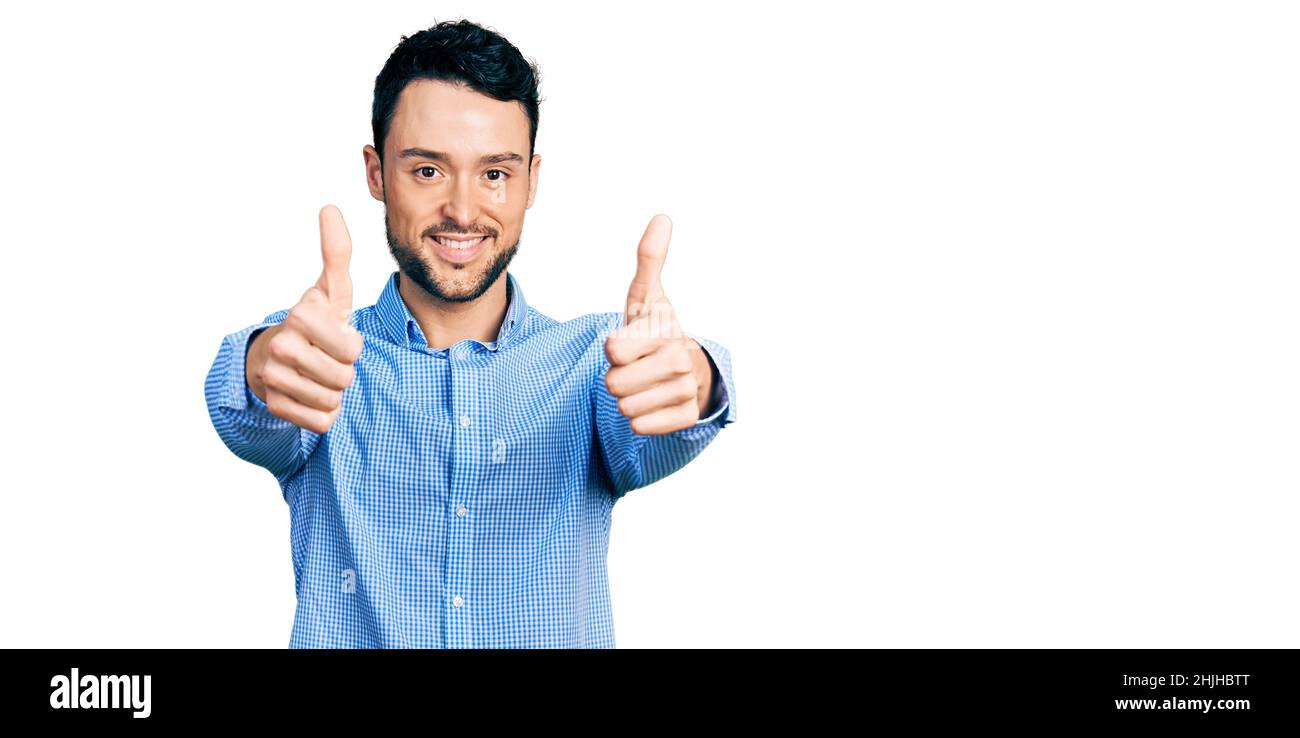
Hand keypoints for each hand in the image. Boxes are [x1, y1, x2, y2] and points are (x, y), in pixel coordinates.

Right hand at [246, 205, 364, 433]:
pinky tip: (309, 393)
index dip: (352, 346)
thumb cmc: (314, 322)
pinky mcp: (274, 407)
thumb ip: (336, 252)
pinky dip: (323, 413)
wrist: (276, 356)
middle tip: (326, 356)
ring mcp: (274, 378)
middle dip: (343, 369)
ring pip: (334, 401)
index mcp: (300, 315)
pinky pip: (322, 422)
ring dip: (334, 391)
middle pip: (344, 377)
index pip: (352, 349)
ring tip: (317, 372)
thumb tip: (330, 207)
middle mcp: (282, 346)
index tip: (334, 333)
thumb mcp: (330, 288)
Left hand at [604, 215, 717, 434]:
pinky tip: (655, 401)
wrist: (688, 368)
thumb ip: (649, 260)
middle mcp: (679, 362)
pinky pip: (640, 427)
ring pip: (624, 409)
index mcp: (665, 332)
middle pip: (613, 384)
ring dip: (629, 399)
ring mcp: (685, 392)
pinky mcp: (685, 419)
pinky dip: (642, 419)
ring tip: (646, 383)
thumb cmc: (657, 332)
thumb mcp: (648, 297)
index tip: (631, 342)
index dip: (614, 348)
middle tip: (638, 366)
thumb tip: (662, 218)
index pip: (612, 351)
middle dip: (619, 377)